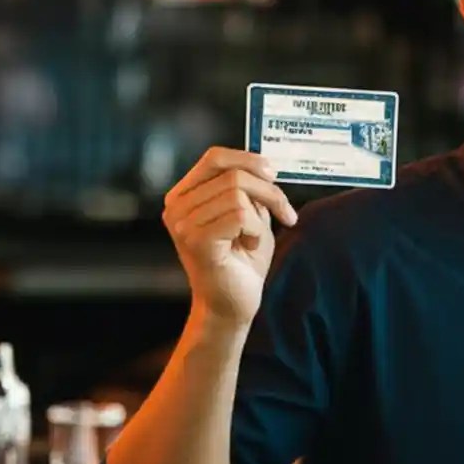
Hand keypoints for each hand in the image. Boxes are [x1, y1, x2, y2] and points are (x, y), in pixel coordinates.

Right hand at [162, 147, 297, 325]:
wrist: (233, 306)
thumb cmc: (241, 261)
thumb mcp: (249, 215)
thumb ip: (249, 189)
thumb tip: (264, 164)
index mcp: (184, 195)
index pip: (215, 157)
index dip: (249, 159)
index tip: (274, 175)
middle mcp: (177, 207)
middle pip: (233, 175)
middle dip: (269, 192)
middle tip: (286, 214)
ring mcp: (183, 224)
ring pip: (238, 193)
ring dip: (261, 217)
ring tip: (254, 238)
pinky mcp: (196, 240)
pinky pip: (240, 216)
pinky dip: (256, 230)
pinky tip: (248, 246)